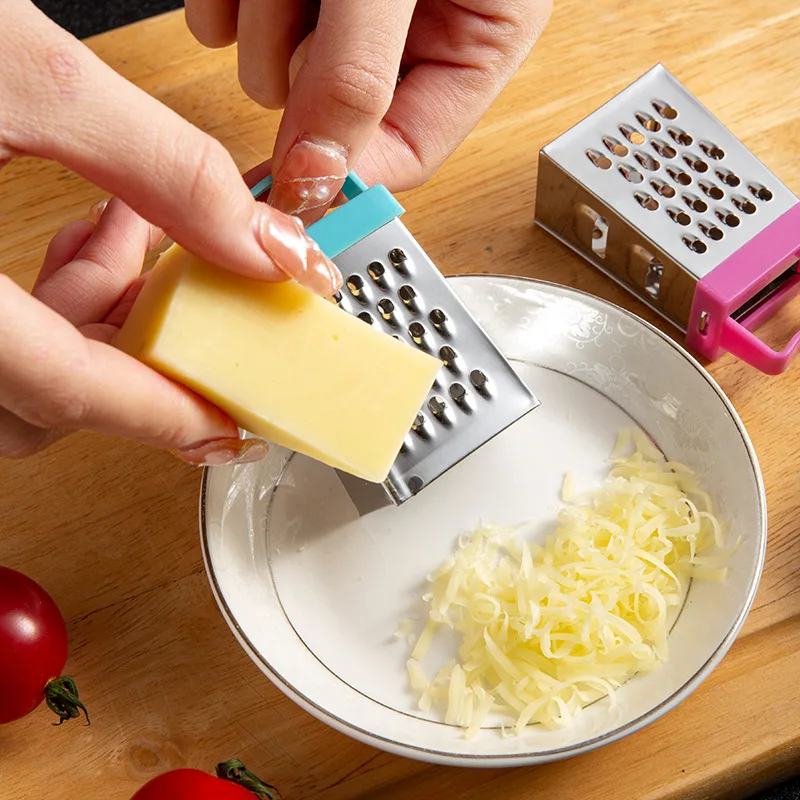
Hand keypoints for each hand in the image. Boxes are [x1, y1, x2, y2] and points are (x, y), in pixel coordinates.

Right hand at [0, 1, 343, 460]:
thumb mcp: (20, 71)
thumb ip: (162, 164)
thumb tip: (263, 245)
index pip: (61, 390)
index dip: (160, 414)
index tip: (229, 429)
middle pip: (40, 401)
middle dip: (131, 347)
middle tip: (186, 281)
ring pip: (12, 374)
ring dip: (92, 315)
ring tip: (131, 222)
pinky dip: (46, 299)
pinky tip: (85, 220)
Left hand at [185, 0, 551, 220]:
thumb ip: (357, 77)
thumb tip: (318, 176)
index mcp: (472, 43)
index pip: (407, 155)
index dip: (348, 176)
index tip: (296, 186)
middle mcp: (408, 34)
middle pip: (331, 113)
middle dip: (303, 72)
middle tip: (318, 4)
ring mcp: (341, 6)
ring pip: (269, 66)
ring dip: (264, 14)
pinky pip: (228, 15)